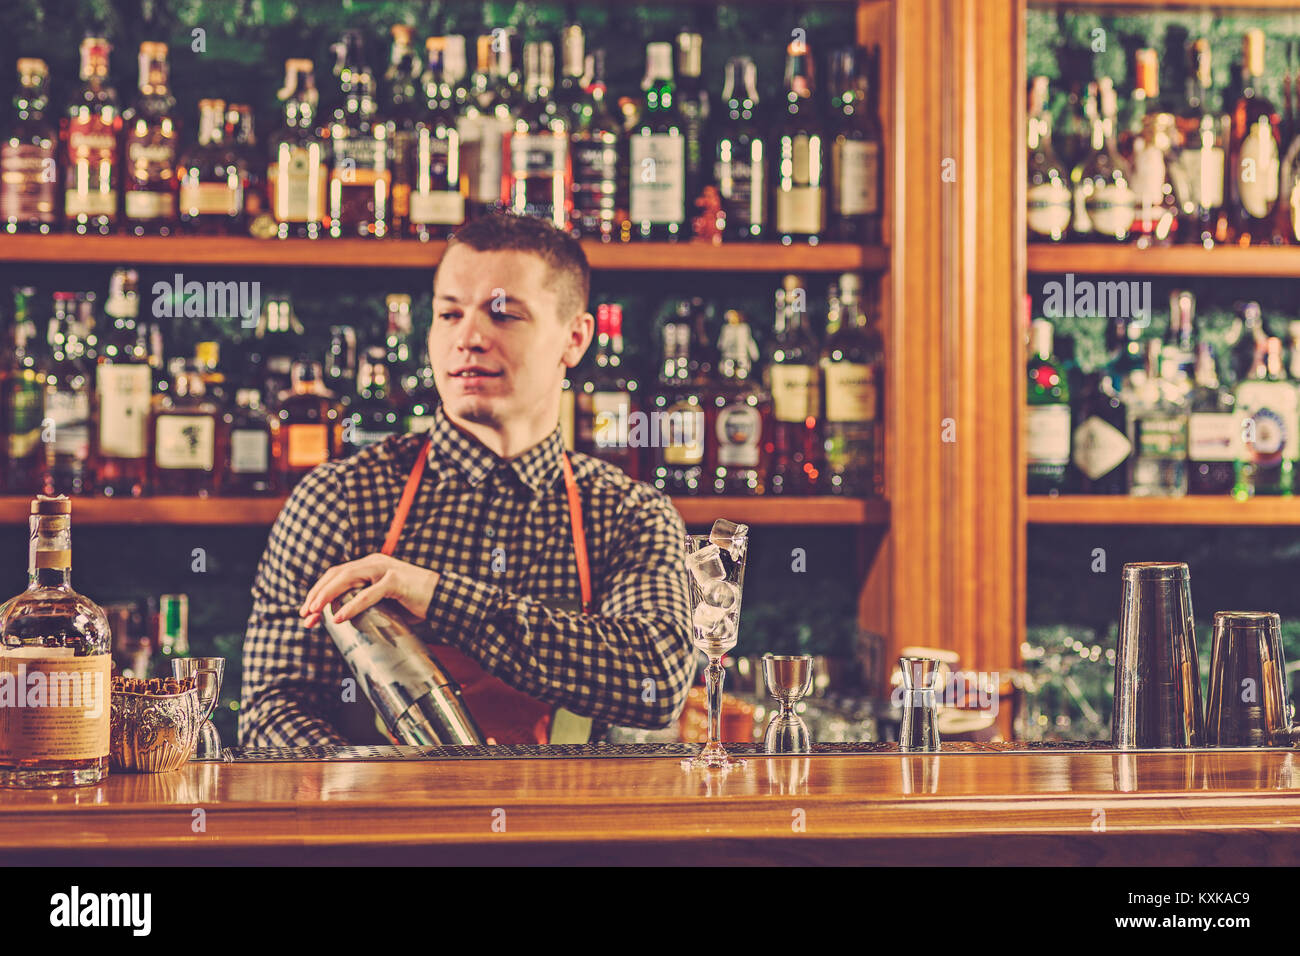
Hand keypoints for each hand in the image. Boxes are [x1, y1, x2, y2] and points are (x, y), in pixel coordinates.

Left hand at [299, 554, 439, 628]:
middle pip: (336, 575)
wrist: (443, 598)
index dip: (318, 592)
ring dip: (327, 596)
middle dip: (316, 595)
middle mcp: (374, 562)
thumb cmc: (413, 602)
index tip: (307, 612)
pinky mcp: (395, 581)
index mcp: (369, 564)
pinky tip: (339, 617)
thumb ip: (364, 602)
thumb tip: (340, 619)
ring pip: (347, 579)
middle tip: (305, 615)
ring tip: (315, 612)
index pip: (336, 575)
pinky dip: (351, 606)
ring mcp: (384, 569)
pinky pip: (368, 594)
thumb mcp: (383, 600)